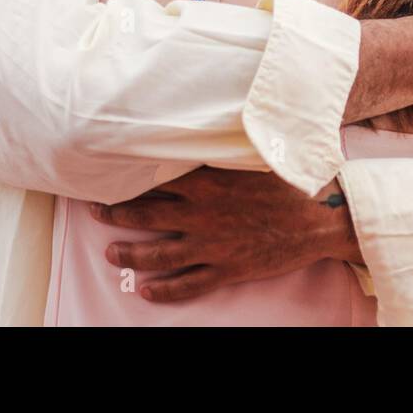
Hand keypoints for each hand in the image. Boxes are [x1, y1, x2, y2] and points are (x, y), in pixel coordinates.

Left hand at [88, 168, 355, 301]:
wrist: (317, 221)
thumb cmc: (287, 183)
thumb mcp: (253, 154)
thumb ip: (222, 145)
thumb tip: (201, 121)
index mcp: (208, 182)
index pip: (157, 179)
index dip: (129, 178)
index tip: (108, 174)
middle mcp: (203, 214)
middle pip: (147, 215)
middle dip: (116, 213)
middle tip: (95, 211)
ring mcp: (212, 245)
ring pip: (159, 255)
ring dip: (130, 254)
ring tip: (110, 253)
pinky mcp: (226, 269)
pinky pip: (188, 285)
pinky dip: (164, 291)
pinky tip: (146, 291)